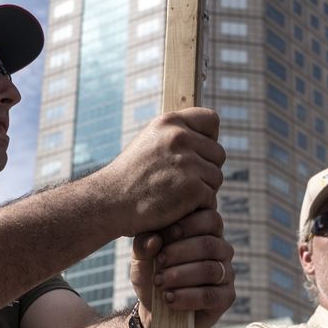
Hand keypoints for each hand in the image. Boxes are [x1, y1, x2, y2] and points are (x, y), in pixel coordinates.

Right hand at [97, 108, 224, 236]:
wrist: (109, 202)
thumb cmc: (129, 176)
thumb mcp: (149, 141)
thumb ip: (176, 135)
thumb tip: (208, 137)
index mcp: (169, 122)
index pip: (211, 120)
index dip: (209, 139)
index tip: (197, 154)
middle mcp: (180, 137)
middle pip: (218, 153)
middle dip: (207, 169)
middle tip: (184, 182)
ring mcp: (187, 162)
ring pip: (216, 177)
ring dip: (204, 189)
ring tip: (177, 194)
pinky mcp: (192, 188)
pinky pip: (210, 197)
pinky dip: (197, 206)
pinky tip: (177, 207)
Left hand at [131, 209, 235, 327]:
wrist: (155, 307)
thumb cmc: (152, 273)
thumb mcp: (142, 257)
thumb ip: (144, 245)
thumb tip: (154, 240)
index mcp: (206, 231)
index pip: (210, 219)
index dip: (189, 225)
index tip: (166, 234)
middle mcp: (221, 249)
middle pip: (209, 244)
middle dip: (180, 253)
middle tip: (160, 261)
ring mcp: (226, 273)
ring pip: (210, 270)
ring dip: (181, 276)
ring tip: (160, 282)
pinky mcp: (226, 297)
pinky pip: (211, 295)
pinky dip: (187, 297)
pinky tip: (170, 298)